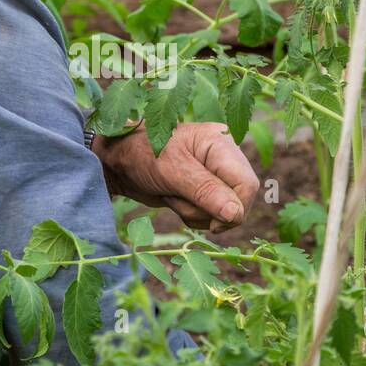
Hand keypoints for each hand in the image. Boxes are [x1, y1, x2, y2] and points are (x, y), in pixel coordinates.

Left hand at [92, 122, 259, 232]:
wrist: (118, 160)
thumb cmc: (142, 154)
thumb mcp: (172, 171)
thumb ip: (205, 191)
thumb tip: (235, 214)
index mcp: (220, 143)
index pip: (247, 184)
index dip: (234, 208)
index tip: (211, 223)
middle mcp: (223, 157)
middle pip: (239, 201)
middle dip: (209, 211)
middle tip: (178, 199)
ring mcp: (215, 174)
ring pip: (225, 211)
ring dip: (196, 214)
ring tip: (171, 195)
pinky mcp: (206, 189)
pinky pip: (212, 215)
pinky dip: (193, 216)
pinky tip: (174, 200)